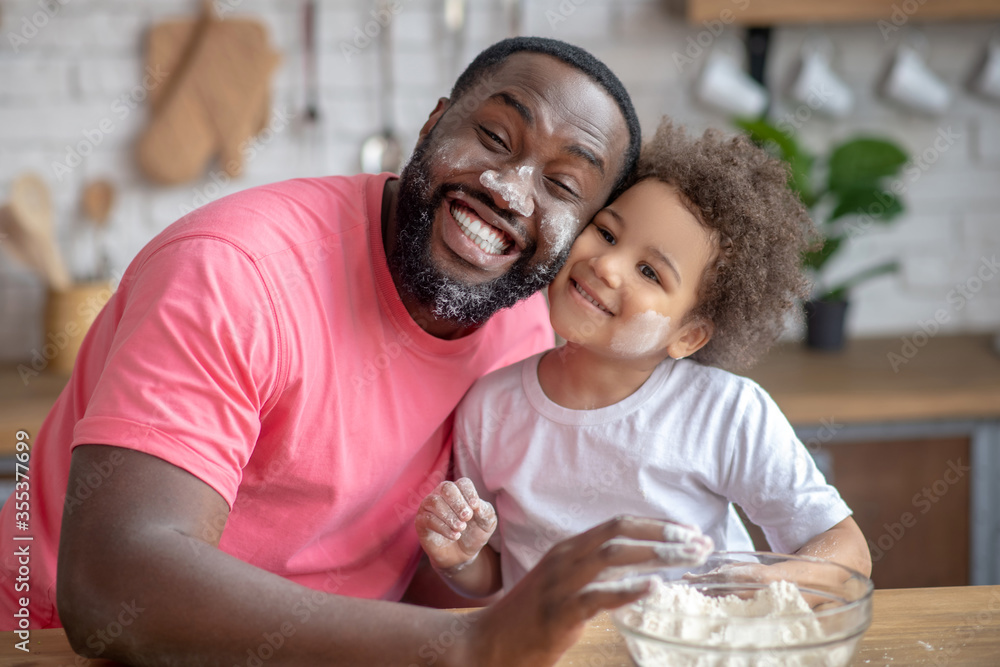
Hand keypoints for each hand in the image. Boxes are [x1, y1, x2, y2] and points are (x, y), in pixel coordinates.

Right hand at [416, 478, 496, 571]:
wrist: (461, 556)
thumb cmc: (474, 534)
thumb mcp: (487, 523)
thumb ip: (486, 511)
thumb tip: (477, 505)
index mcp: (460, 491)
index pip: (463, 484)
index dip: (470, 494)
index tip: (475, 507)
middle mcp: (442, 495)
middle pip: (446, 488)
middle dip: (458, 503)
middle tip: (467, 518)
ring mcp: (429, 507)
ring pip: (435, 502)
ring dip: (449, 516)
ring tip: (461, 528)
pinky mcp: (420, 521)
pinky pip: (427, 518)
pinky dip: (442, 527)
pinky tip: (454, 535)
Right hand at [463, 516, 713, 666]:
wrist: (486, 643)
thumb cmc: (528, 618)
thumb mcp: (561, 584)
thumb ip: (592, 573)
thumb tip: (635, 571)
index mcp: (569, 549)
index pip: (618, 524)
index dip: (656, 525)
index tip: (688, 533)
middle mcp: (566, 558)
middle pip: (620, 531)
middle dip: (664, 533)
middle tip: (700, 542)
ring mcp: (561, 583)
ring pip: (613, 555)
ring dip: (655, 554)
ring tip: (688, 557)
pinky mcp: (559, 612)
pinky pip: (598, 595)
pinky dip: (628, 589)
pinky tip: (653, 588)